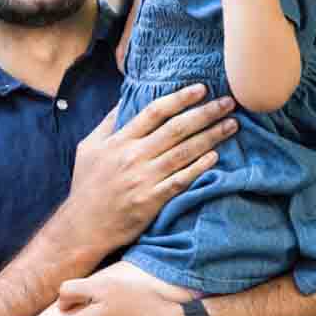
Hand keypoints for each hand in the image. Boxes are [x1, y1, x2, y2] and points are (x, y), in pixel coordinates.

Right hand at [60, 87, 235, 252]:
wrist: (83, 226)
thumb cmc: (86, 186)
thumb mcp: (87, 148)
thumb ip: (107, 123)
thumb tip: (124, 101)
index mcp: (119, 141)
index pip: (155, 112)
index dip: (180, 98)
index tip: (201, 89)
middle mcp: (133, 156)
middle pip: (176, 129)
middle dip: (205, 113)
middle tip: (228, 102)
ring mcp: (144, 179)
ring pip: (184, 152)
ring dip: (211, 136)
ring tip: (232, 124)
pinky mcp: (152, 200)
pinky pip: (181, 180)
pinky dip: (199, 167)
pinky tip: (216, 156)